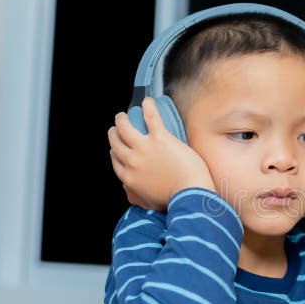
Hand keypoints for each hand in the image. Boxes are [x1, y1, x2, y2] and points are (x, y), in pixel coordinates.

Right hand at [108, 97, 213, 211]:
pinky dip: (148, 107)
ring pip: (125, 128)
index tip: (117, 147)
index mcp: (128, 177)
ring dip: (122, 120)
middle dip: (114, 134)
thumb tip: (130, 191)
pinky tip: (147, 101)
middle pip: (116, 143)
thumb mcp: (147, 203)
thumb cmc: (173, 200)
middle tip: (117, 128)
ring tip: (124, 115)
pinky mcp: (160, 139)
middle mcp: (131, 161)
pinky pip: (151, 118)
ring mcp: (144, 148)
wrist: (190, 194)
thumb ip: (136, 195)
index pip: (115, 160)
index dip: (115, 151)